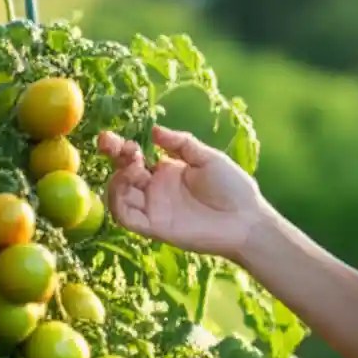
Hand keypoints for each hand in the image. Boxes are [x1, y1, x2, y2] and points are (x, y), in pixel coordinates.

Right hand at [97, 125, 267, 261]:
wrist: (246, 220)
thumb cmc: (232, 187)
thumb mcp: (207, 157)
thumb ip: (181, 143)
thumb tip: (154, 130)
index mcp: (166, 171)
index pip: (134, 158)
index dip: (121, 147)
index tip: (118, 137)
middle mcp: (155, 189)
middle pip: (121, 173)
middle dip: (113, 156)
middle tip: (111, 144)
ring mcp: (153, 208)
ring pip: (118, 196)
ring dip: (116, 179)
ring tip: (131, 167)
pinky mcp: (154, 227)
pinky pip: (126, 217)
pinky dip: (119, 201)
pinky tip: (130, 184)